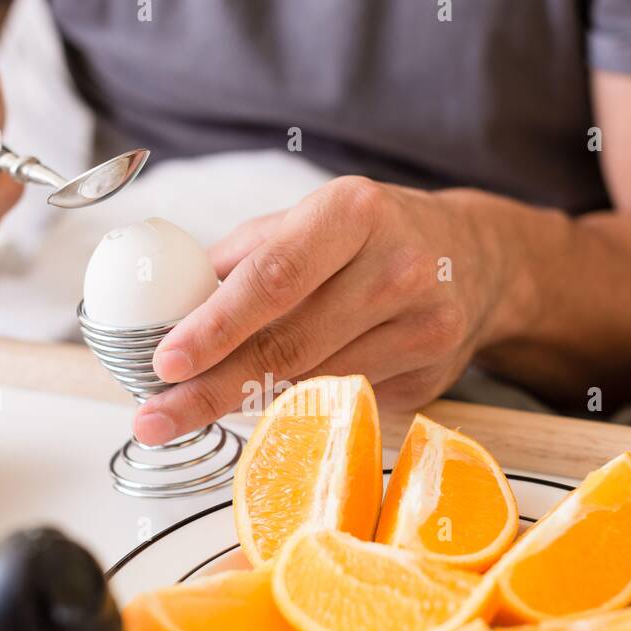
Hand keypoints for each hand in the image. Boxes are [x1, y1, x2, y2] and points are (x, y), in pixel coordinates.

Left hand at [134, 177, 506, 444]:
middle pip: (287, 345)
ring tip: (189, 411)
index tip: (164, 362)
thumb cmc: (370, 238)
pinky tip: (261, 405)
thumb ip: (240, 260)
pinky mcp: (430, 372)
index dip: (215, 326)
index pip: (274, 277)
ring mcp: (421, 324)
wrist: (476, 258)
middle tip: (154, 417)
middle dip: (210, 388)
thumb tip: (165, 310)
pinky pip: (342, 400)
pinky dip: (293, 406)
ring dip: (243, 403)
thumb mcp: (308, 222)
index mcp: (352, 212)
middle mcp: (395, 266)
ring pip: (312, 383)